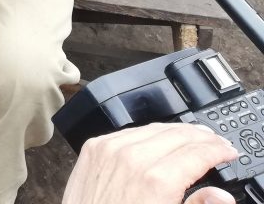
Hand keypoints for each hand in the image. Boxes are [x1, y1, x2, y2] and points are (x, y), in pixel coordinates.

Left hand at [61, 123, 236, 203]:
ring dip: (177, 131)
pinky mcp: (94, 147)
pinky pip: (127, 132)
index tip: (229, 151)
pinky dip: (148, 133)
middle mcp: (133, 158)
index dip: (218, 150)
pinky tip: (158, 138)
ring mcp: (110, 149)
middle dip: (202, 137)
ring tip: (193, 137)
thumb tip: (220, 195)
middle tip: (216, 142)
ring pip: (153, 128)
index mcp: (157, 180)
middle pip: (178, 135)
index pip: (197, 153)